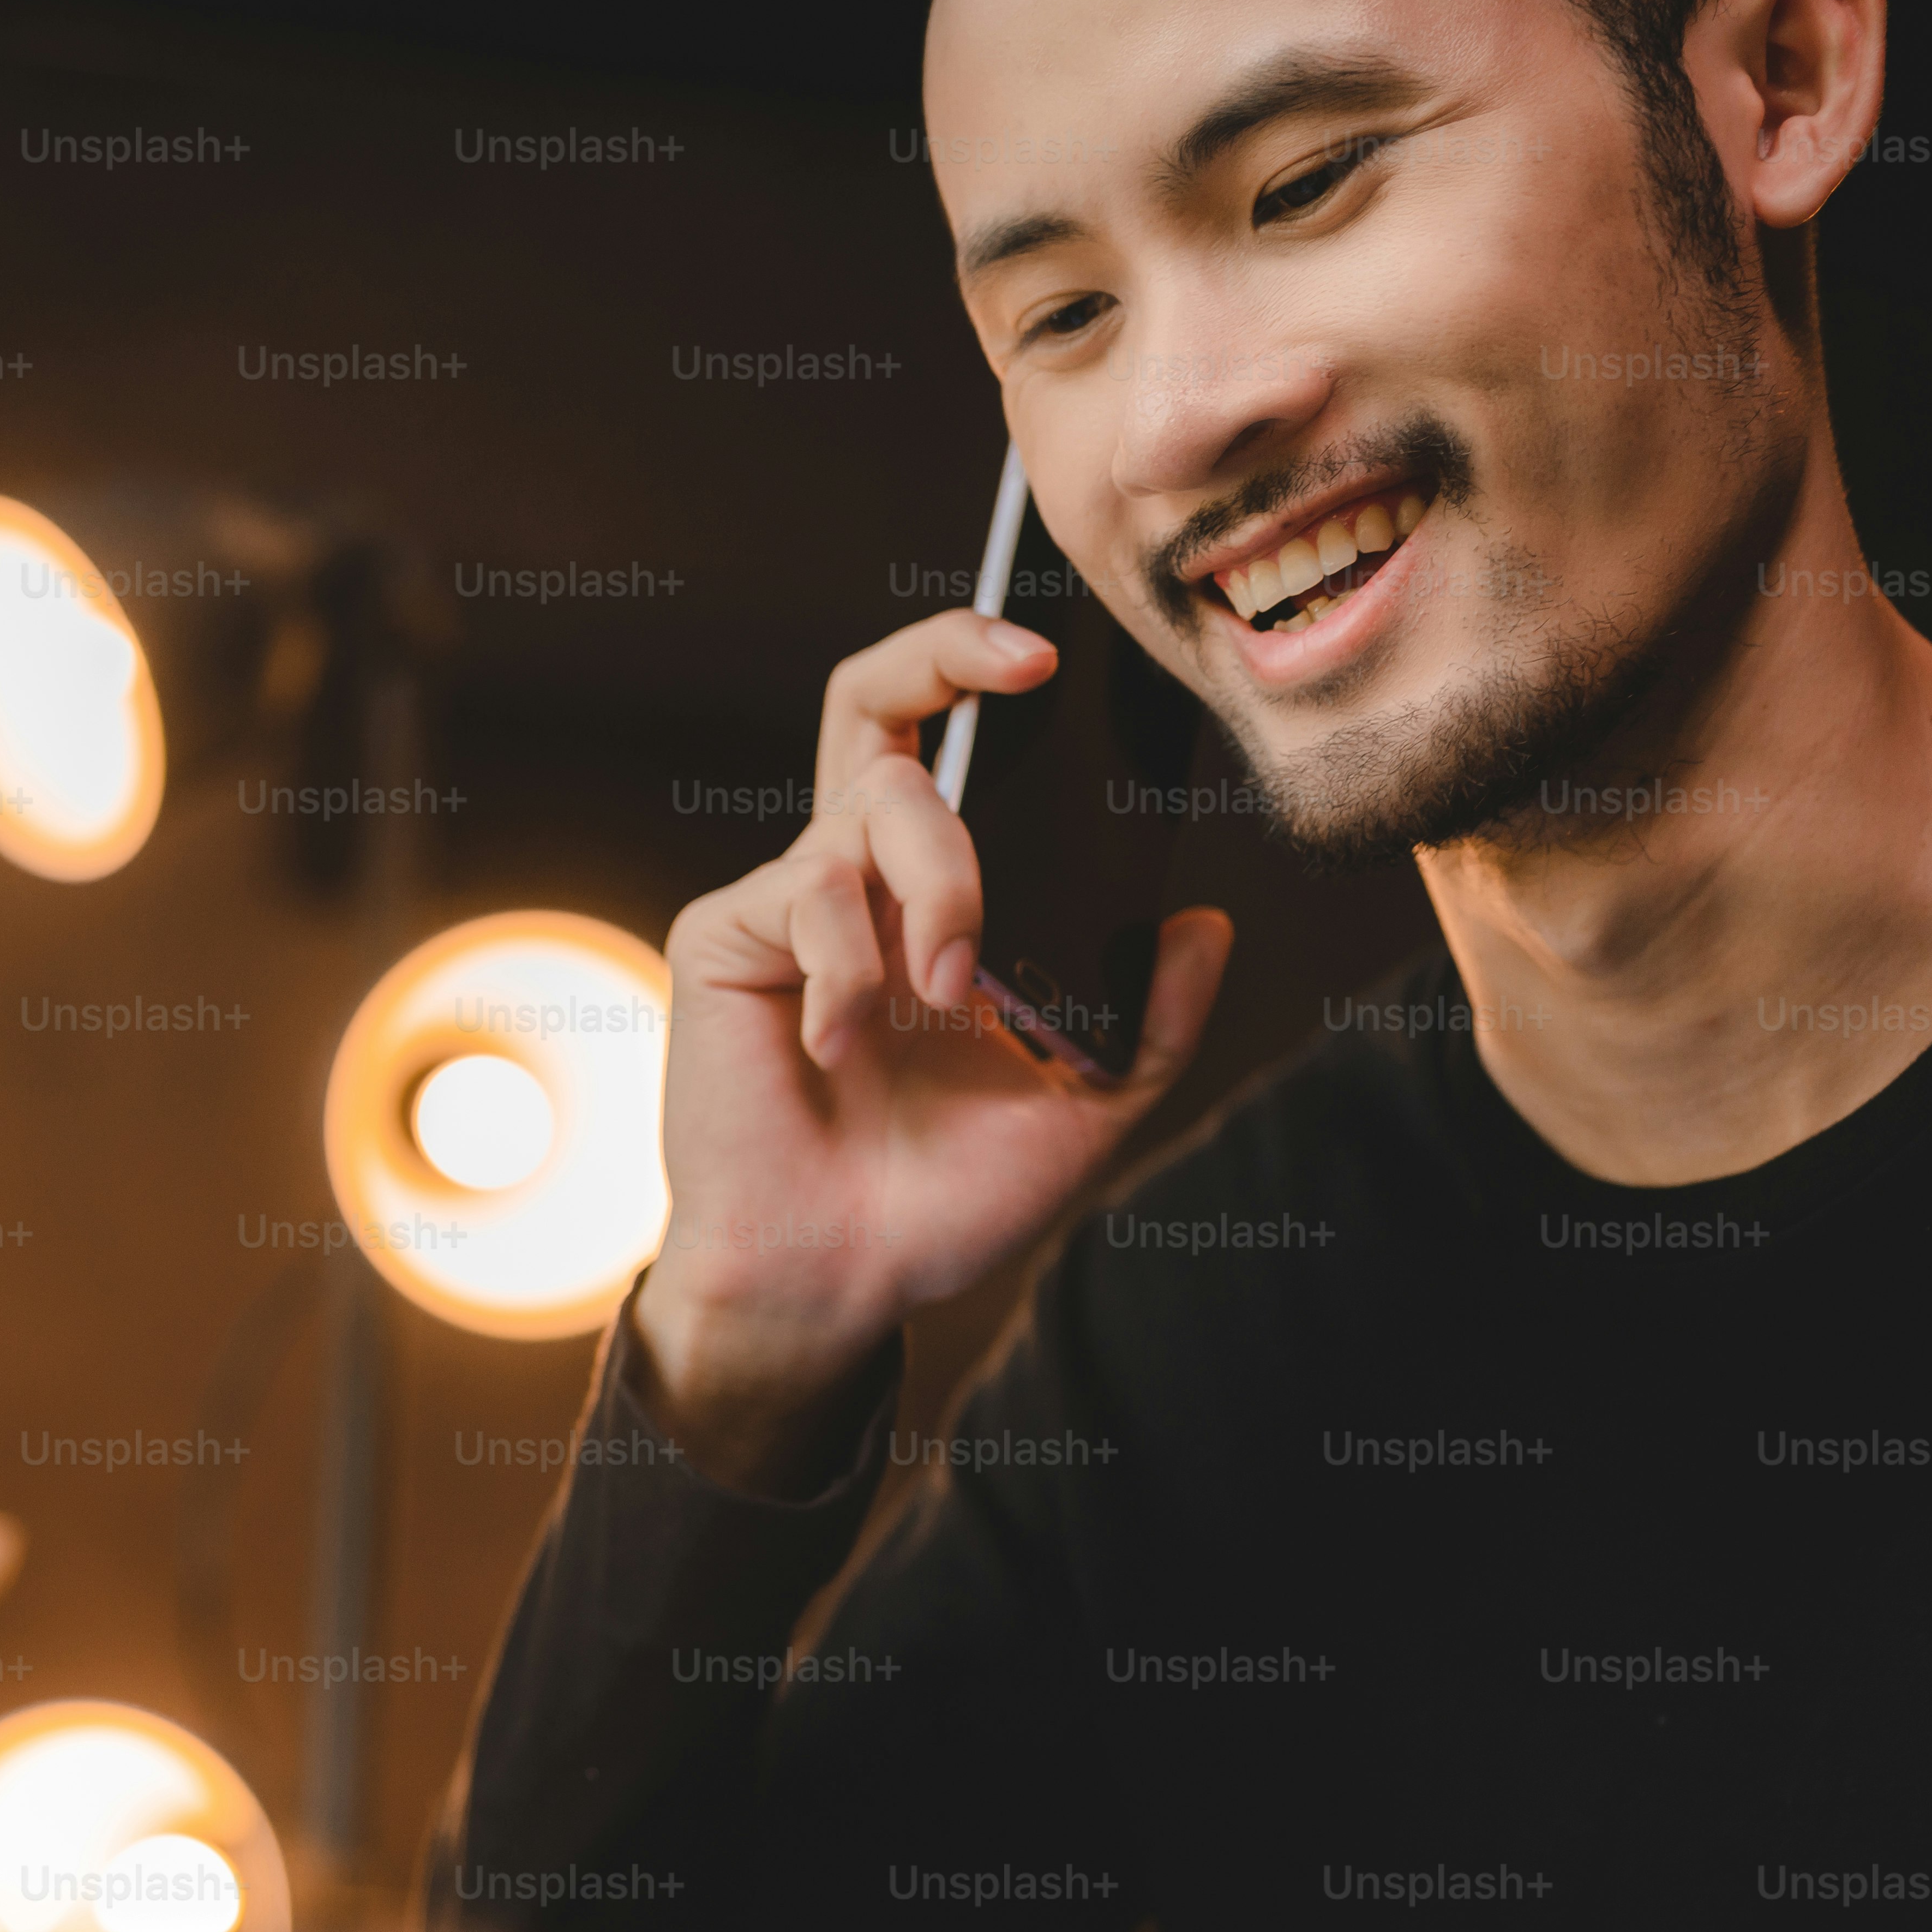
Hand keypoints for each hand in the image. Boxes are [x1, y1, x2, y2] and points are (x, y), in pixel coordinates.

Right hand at [637, 615, 1232, 1486]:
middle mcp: (858, 882)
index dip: (981, 666)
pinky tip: (842, 1043)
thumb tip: (1204, 923)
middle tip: (1024, 667)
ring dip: (943, 889)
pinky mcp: (727, 935)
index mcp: (935, 903)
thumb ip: (1148, 1018)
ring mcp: (787, 902)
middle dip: (947, 656)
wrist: (837, 1279)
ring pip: (874, 805)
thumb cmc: (943, 1198)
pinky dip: (849, 964)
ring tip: (947, 999)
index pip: (951, 746)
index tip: (1055, 652)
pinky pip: (806, 890)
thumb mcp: (1085, 1107)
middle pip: (877, 703)